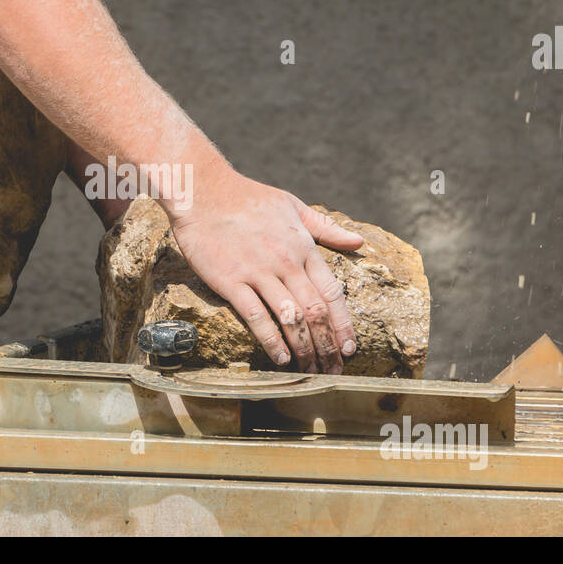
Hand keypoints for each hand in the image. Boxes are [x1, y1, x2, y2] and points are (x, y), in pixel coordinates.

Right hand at [168, 173, 363, 373]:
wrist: (203, 192)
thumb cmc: (247, 197)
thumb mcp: (292, 205)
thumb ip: (325, 228)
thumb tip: (359, 242)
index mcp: (303, 248)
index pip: (332, 294)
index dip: (343, 325)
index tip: (349, 349)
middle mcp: (286, 263)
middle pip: (316, 313)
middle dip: (328, 346)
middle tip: (333, 371)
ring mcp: (259, 273)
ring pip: (291, 319)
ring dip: (305, 350)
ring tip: (310, 371)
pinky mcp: (232, 282)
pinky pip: (257, 318)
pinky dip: (272, 342)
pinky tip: (281, 359)